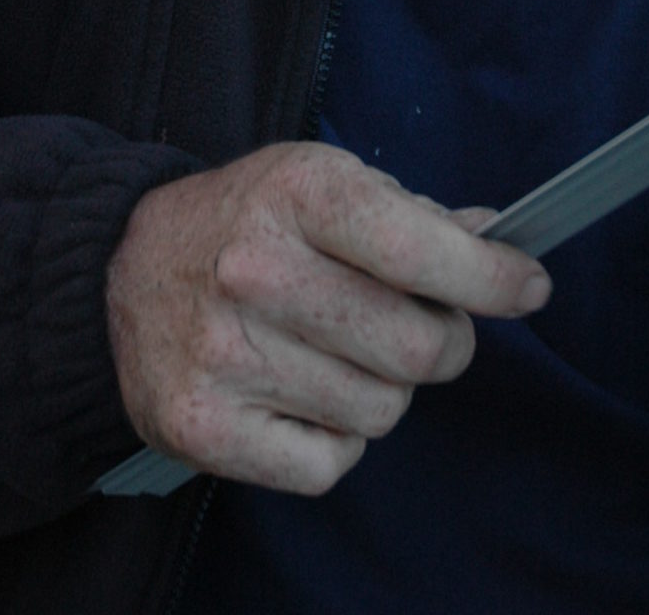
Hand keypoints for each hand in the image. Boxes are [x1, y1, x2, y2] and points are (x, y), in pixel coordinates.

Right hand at [103, 141, 550, 491]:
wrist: (119, 274)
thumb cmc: (245, 222)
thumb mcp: (320, 182)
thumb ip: (411, 217)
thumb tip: (497, 247)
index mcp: (297, 192)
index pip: (418, 249)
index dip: (491, 278)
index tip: (530, 287)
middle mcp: (257, 270)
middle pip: (417, 349)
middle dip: (444, 343)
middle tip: (423, 327)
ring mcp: (226, 354)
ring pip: (382, 412)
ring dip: (382, 390)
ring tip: (336, 352)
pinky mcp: (203, 428)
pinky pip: (329, 466)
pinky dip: (333, 441)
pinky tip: (299, 395)